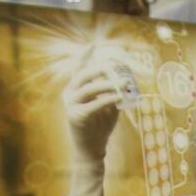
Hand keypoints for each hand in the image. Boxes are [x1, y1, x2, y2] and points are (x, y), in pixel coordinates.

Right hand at [62, 47, 122, 170]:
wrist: (92, 150)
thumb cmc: (101, 127)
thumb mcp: (108, 106)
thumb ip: (112, 92)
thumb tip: (126, 79)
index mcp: (75, 89)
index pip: (78, 68)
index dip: (85, 56)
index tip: (93, 45)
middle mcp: (69, 94)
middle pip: (85, 74)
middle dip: (103, 68)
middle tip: (118, 66)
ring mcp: (71, 105)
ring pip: (90, 88)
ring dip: (109, 84)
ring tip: (125, 83)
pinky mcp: (76, 116)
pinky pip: (94, 103)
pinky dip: (108, 98)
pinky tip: (120, 96)